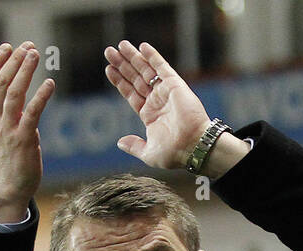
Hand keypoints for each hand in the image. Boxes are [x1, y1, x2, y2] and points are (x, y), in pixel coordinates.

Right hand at [0, 42, 55, 217]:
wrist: (8, 186)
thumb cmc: (4, 156)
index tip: (8, 46)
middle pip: (0, 82)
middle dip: (14, 61)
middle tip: (28, 46)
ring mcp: (7, 130)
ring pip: (13, 93)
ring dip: (25, 72)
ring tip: (35, 55)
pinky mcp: (23, 140)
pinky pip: (32, 113)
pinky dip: (41, 96)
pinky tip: (50, 84)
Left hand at [104, 40, 210, 169]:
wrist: (193, 147)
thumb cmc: (174, 154)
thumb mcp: (148, 153)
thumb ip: (134, 146)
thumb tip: (120, 142)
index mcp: (150, 115)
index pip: (131, 93)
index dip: (120, 81)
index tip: (109, 69)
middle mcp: (157, 101)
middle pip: (136, 79)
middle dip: (123, 65)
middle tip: (109, 52)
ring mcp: (166, 92)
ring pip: (146, 71)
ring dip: (133, 57)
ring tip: (120, 45)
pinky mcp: (175, 85)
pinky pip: (162, 68)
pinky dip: (153, 57)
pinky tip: (142, 47)